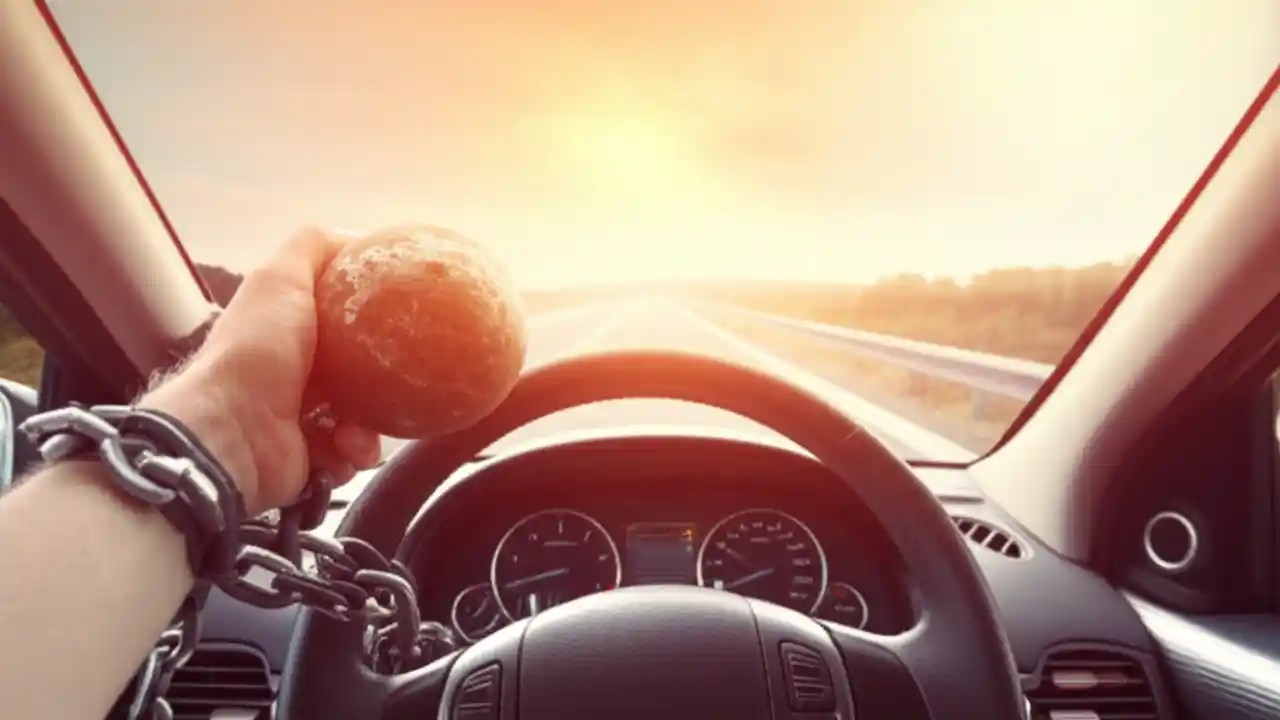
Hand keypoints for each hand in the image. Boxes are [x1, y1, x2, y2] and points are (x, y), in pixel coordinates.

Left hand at [143, 228, 380, 513]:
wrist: (232, 434)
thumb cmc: (257, 351)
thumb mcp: (281, 279)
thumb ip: (312, 247)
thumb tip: (354, 237)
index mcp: (286, 328)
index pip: (340, 314)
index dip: (371, 312)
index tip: (402, 313)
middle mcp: (292, 370)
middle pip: (359, 367)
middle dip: (382, 376)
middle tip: (399, 378)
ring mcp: (300, 416)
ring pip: (363, 414)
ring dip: (372, 423)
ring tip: (364, 427)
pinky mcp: (310, 456)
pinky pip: (352, 453)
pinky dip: (355, 452)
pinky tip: (347, 448)